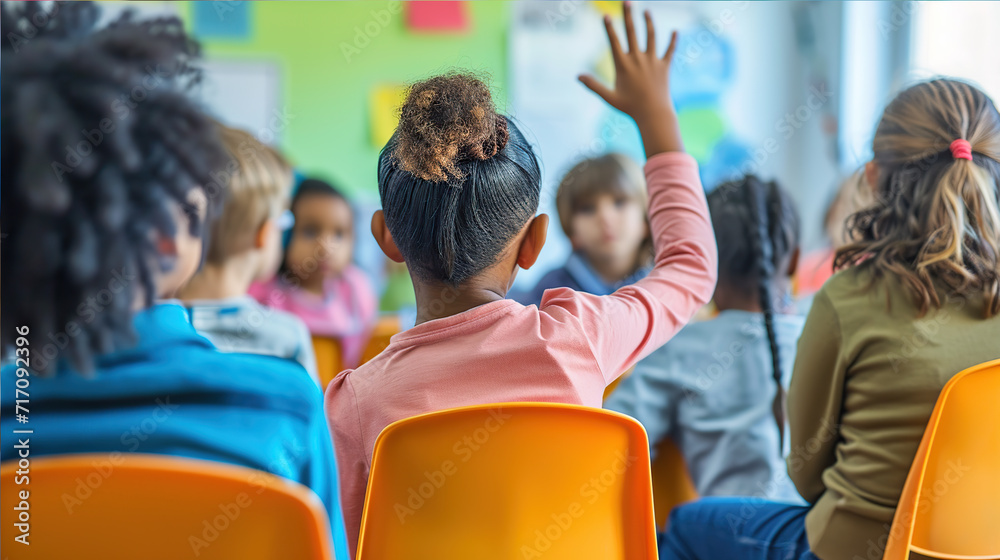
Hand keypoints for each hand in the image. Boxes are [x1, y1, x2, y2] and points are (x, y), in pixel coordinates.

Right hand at [579, 2, 682, 155]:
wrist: (653, 114)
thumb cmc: (630, 107)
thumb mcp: (609, 97)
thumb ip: (593, 85)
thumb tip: (578, 76)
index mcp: (623, 65)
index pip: (615, 41)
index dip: (609, 28)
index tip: (606, 16)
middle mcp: (638, 59)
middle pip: (632, 32)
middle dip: (629, 15)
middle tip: (627, 1)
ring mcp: (652, 61)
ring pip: (651, 37)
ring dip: (649, 22)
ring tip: (647, 11)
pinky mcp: (664, 67)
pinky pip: (669, 51)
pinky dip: (672, 41)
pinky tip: (675, 31)